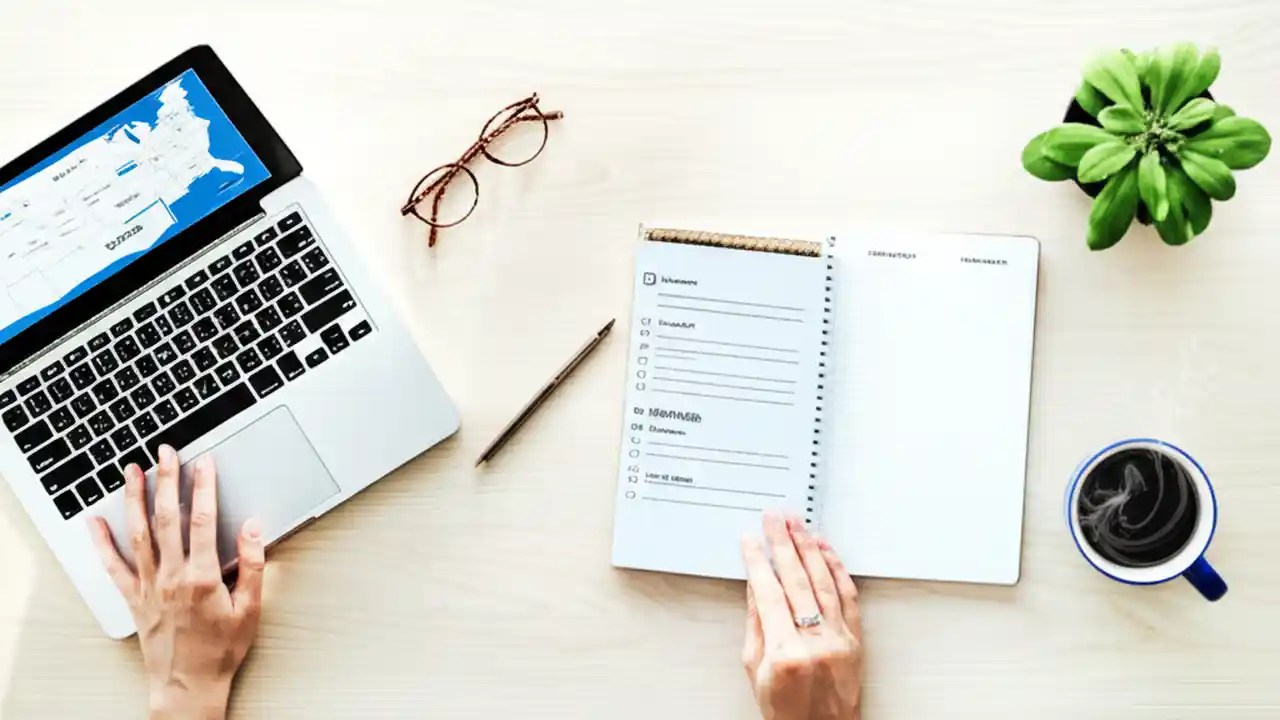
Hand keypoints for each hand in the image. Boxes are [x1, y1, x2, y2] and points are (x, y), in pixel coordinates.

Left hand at [90, 445, 265, 719]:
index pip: (204, 521)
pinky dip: (102, 542)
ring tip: (132, 471)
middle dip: (167, 480)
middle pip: (167, 518)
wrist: (188, 685)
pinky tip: (95, 522)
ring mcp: (149, 586)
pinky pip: (113, 566)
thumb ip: (254, 565)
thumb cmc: (221, 650)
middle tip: (166, 452)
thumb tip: (253, 529)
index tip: (204, 463)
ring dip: (135, 499)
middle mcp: (172, 577)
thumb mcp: (251, 608)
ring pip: (139, 533)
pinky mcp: (133, 598)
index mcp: (203, 577)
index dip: (204, 487)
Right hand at [741, 513, 862, 719]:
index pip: (768, 592)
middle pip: (797, 579)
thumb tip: (755, 586)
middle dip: (783, 543)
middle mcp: (816, 641)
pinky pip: (847, 596)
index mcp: (786, 652)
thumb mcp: (755, 671)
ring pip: (824, 581)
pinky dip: (837, 568)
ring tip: (798, 524)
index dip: (758, 561)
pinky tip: (825, 549)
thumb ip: (756, 624)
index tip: (750, 540)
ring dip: (809, 547)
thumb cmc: (786, 712)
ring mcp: (839, 639)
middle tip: (774, 518)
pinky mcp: (855, 639)